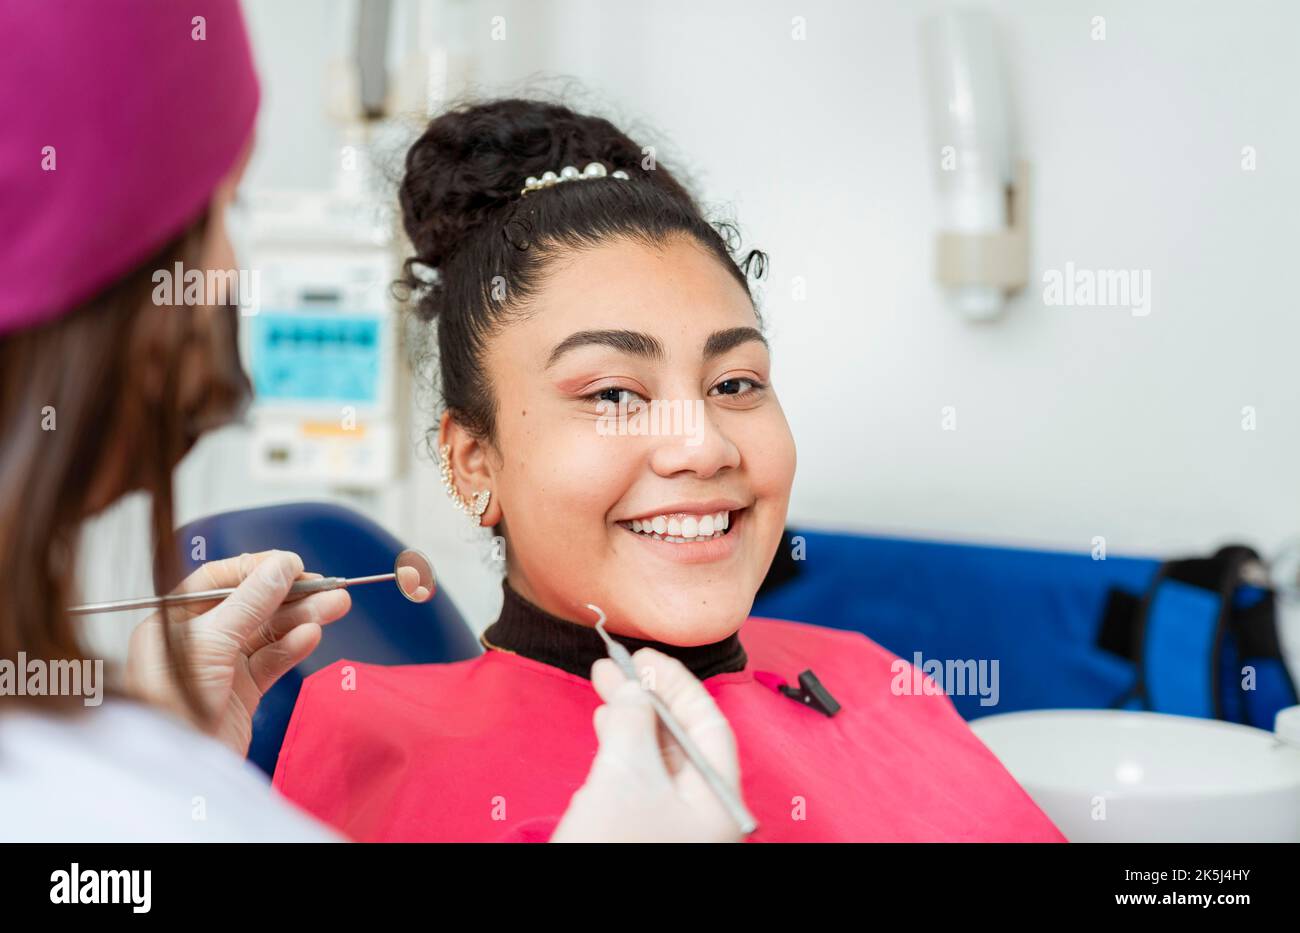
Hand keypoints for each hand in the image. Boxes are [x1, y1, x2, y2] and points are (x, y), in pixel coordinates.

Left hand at [125, 550, 349, 756]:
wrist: (178, 768)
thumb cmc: (172, 704)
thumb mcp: (211, 640)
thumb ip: (250, 600)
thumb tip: (281, 566)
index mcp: (173, 620)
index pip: (218, 580)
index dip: (256, 569)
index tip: (292, 565)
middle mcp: (197, 639)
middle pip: (252, 605)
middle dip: (292, 595)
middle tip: (329, 586)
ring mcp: (222, 666)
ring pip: (269, 632)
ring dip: (303, 617)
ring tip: (337, 605)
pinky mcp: (242, 691)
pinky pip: (273, 660)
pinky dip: (295, 646)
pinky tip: (312, 635)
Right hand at [551, 648, 746, 842]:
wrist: (571, 913)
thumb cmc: (613, 847)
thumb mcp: (624, 774)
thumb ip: (634, 722)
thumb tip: (633, 692)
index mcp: (718, 801)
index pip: (709, 725)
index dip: (677, 684)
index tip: (644, 656)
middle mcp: (704, 815)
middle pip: (684, 740)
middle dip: (649, 698)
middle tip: (616, 666)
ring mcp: (675, 830)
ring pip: (658, 759)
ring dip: (631, 719)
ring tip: (602, 687)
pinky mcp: (644, 836)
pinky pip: (640, 781)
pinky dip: (621, 749)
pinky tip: (603, 729)